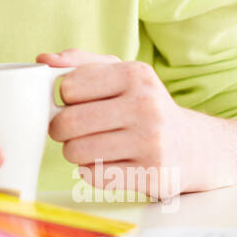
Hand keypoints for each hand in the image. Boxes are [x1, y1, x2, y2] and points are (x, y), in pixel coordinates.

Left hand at [36, 48, 192, 199]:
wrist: (194, 147)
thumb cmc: (145, 107)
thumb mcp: (121, 75)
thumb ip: (80, 63)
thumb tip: (42, 60)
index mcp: (135, 75)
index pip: (69, 86)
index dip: (64, 98)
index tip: (76, 103)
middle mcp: (146, 105)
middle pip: (68, 122)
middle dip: (61, 129)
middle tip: (71, 130)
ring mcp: (150, 141)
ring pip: (76, 151)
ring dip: (74, 152)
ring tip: (90, 146)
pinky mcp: (150, 173)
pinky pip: (93, 176)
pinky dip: (91, 172)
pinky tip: (108, 163)